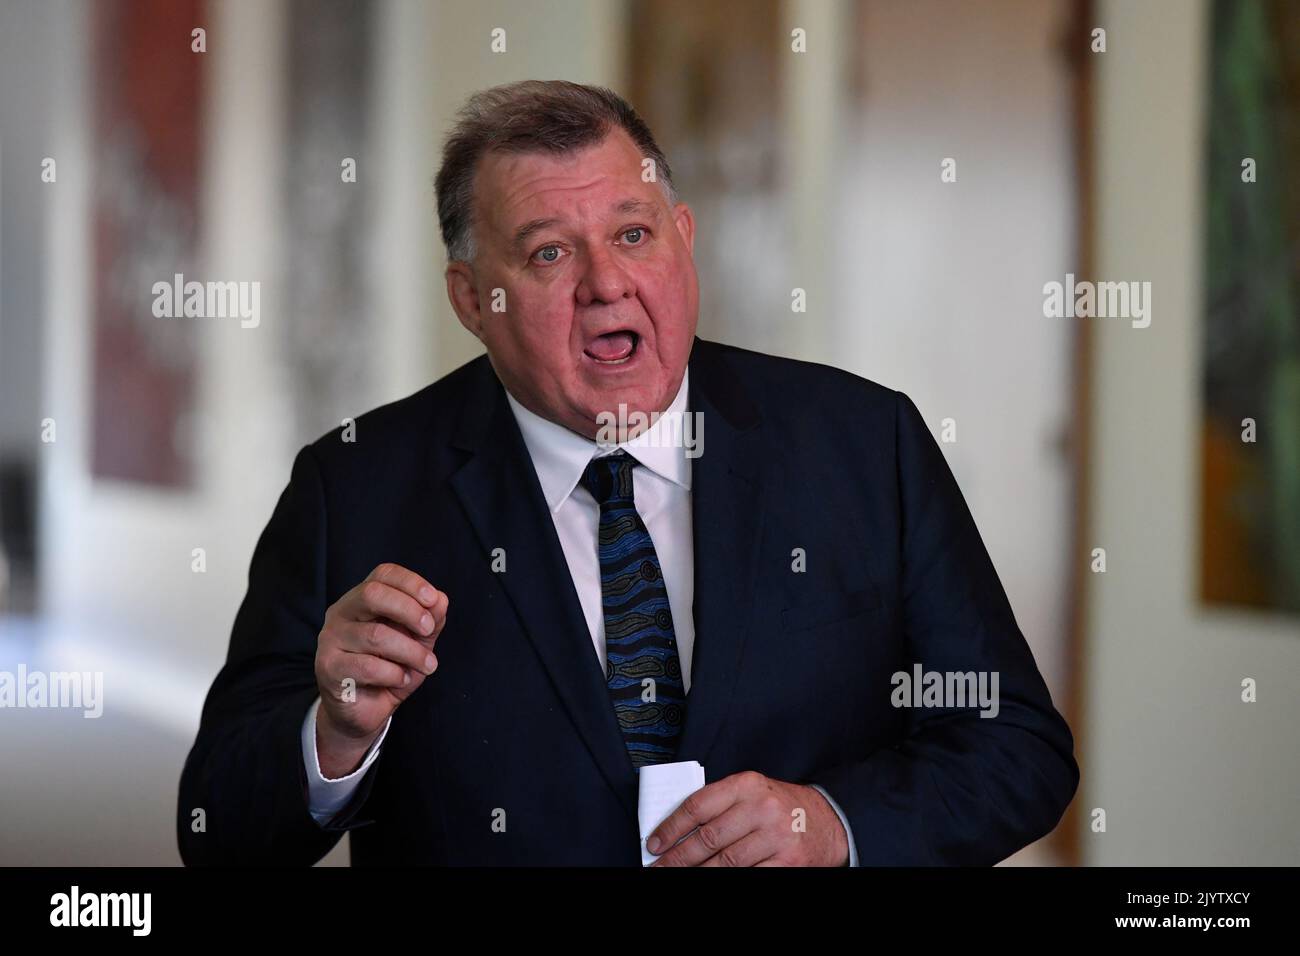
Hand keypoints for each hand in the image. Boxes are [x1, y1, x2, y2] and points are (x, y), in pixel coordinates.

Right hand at [314, 562, 448, 777]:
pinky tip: (401, 679)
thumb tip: (441, 599)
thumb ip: (430, 620)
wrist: (364, 711)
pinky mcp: (328, 668)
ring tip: (427, 665)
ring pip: (376, 635)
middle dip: (409, 610)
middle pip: (372, 594)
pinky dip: (394, 674)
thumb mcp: (417, 642)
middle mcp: (341, 613)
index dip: (411, 583)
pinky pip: (368, 666)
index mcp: (362, 599)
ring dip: (410, 651)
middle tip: (428, 630)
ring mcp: (331, 640)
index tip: (433, 600)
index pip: (384, 574)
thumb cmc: (390, 669)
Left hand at [647, 771, 848, 866]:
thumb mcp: (750, 793)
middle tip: (660, 867)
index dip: (671, 828)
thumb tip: (678, 830)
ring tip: (680, 876)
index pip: (698, 806)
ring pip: (725, 862)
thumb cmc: (780, 806)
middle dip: (678, 858)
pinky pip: (749, 876)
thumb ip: (718, 805)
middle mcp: (762, 808)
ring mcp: (776, 836)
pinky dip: (728, 880)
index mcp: (746, 785)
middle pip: (708, 838)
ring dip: (699, 873)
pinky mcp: (788, 862)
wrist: (827, 820)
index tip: (655, 843)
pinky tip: (712, 879)